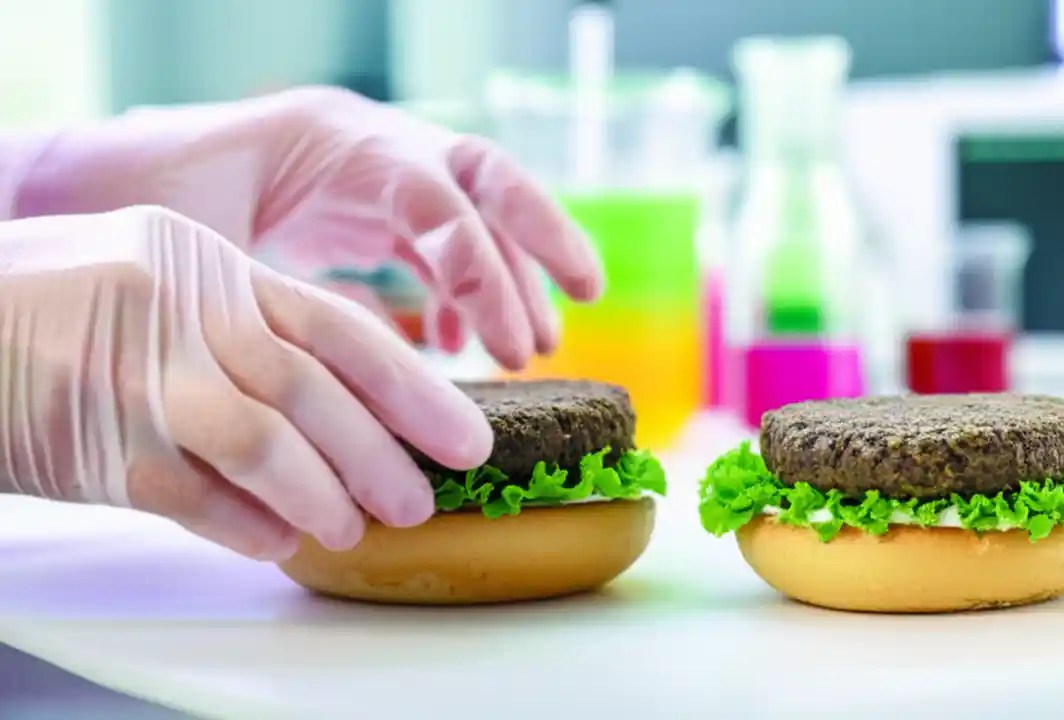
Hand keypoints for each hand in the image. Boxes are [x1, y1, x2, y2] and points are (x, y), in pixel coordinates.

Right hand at [0, 206, 493, 560]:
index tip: (465, 434)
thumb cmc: (53, 306)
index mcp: (208, 266)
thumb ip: (243, 327)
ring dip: (324, 492)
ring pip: (259, 440)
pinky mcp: (92, 445)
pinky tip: (279, 542)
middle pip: (310, 387)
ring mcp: (133, 377)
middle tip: (424, 497)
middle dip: (381, 451)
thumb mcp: (158, 281)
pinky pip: (190, 495)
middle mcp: (180, 313)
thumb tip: (336, 406)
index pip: (337, 326)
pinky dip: (245, 524)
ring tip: (359, 527)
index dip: (413, 387)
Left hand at [9, 87, 602, 367]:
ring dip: (517, 275)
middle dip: (546, 235)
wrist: (137, 172)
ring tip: (536, 347)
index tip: (511, 344)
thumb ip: (278, 291)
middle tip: (585, 301)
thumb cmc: (163, 198)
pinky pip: (443, 245)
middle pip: (489, 177)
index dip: (484, 270)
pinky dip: (464, 292)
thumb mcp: (203, 240)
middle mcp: (380, 150)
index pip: (439, 198)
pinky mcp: (380, 209)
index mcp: (342, 143)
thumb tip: (343, 368)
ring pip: (478, 213)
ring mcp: (386, 177)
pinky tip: (463, 346)